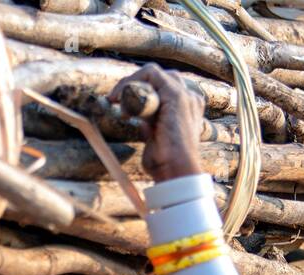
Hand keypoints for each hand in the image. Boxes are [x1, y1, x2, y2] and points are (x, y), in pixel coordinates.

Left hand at [109, 64, 205, 182]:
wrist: (175, 170)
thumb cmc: (164, 163)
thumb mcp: (155, 141)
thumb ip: (151, 128)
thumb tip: (142, 122)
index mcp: (186, 109)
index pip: (162, 89)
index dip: (140, 93)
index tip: (121, 106)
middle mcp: (188, 99)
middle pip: (158, 79)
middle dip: (133, 86)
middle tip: (115, 100)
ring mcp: (184, 95)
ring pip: (153, 74)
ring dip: (130, 84)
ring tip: (116, 100)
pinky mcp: (175, 95)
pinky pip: (151, 74)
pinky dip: (131, 82)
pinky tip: (119, 98)